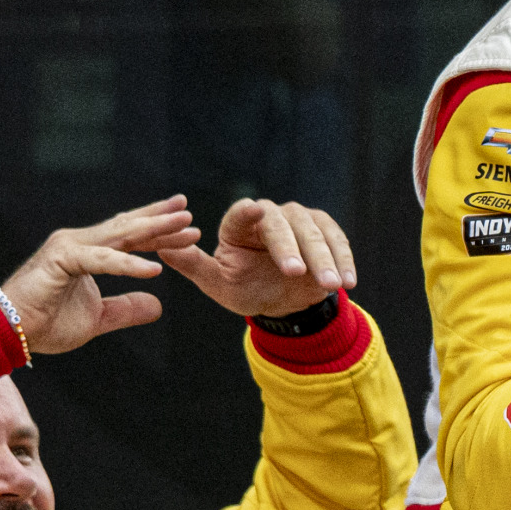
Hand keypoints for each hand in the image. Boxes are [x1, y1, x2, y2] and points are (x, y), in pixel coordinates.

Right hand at [0, 197, 199, 353]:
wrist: (10, 333)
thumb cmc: (46, 324)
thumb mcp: (98, 318)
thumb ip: (126, 308)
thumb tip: (157, 306)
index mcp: (88, 251)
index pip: (129, 236)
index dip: (158, 230)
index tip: (188, 224)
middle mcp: (80, 242)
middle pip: (128, 227)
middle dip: (161, 219)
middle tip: (188, 210)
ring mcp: (69, 246)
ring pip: (120, 236)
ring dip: (155, 231)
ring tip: (184, 227)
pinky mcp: (60, 259)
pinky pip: (101, 260)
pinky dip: (128, 264)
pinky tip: (154, 269)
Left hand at [159, 198, 355, 316]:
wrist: (282, 300)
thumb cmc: (245, 288)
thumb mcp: (218, 283)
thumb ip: (194, 265)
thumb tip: (161, 248)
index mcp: (239, 225)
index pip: (241, 215)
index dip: (247, 212)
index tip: (252, 210)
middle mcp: (271, 215)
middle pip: (283, 225)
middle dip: (292, 249)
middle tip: (296, 273)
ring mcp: (301, 220)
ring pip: (315, 234)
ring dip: (324, 259)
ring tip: (332, 284)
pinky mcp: (326, 230)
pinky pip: (338, 242)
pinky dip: (345, 260)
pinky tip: (349, 282)